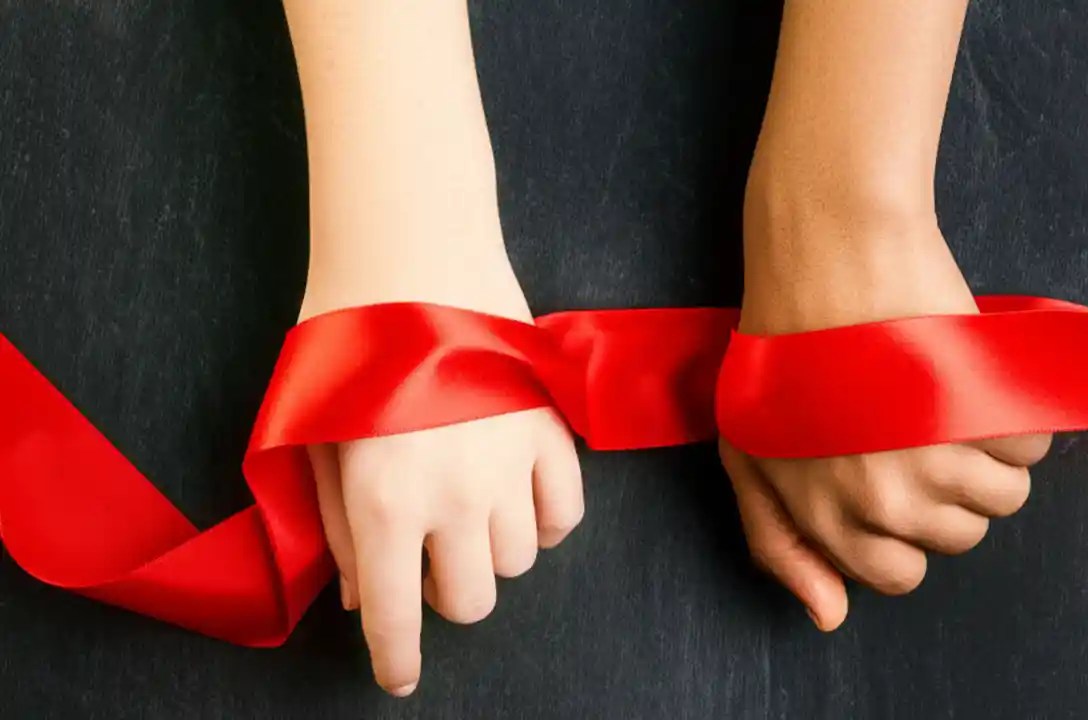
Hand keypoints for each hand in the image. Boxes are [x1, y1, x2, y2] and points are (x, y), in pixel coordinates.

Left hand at [298, 257, 583, 695]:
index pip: (394, 615)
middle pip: (470, 600)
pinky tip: (516, 498)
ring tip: (465, 509)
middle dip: (441, 594)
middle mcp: (454, 498)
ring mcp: (511, 467)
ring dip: (486, 551)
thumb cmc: (349, 343)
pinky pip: (564, 515)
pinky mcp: (550, 433)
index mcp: (385, 504)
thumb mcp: (317, 439)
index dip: (396, 659)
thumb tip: (358, 592)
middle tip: (423, 554)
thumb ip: (336, 525)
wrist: (413, 256)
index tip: (400, 677)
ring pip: (516, 561)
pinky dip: (541, 521)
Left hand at [725, 174, 1050, 630]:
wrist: (827, 254)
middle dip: (942, 492)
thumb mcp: (747, 453)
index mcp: (824, 515)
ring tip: (942, 402)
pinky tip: (966, 380)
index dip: (900, 532)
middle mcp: (881, 499)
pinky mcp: (982, 406)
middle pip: (955, 538)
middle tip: (911, 427)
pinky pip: (1029, 447)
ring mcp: (935, 456)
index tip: (891, 478)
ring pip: (1002, 499)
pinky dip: (1013, 419)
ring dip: (985, 457)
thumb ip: (778, 542)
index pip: (896, 576)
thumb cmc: (779, 350)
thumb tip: (829, 617)